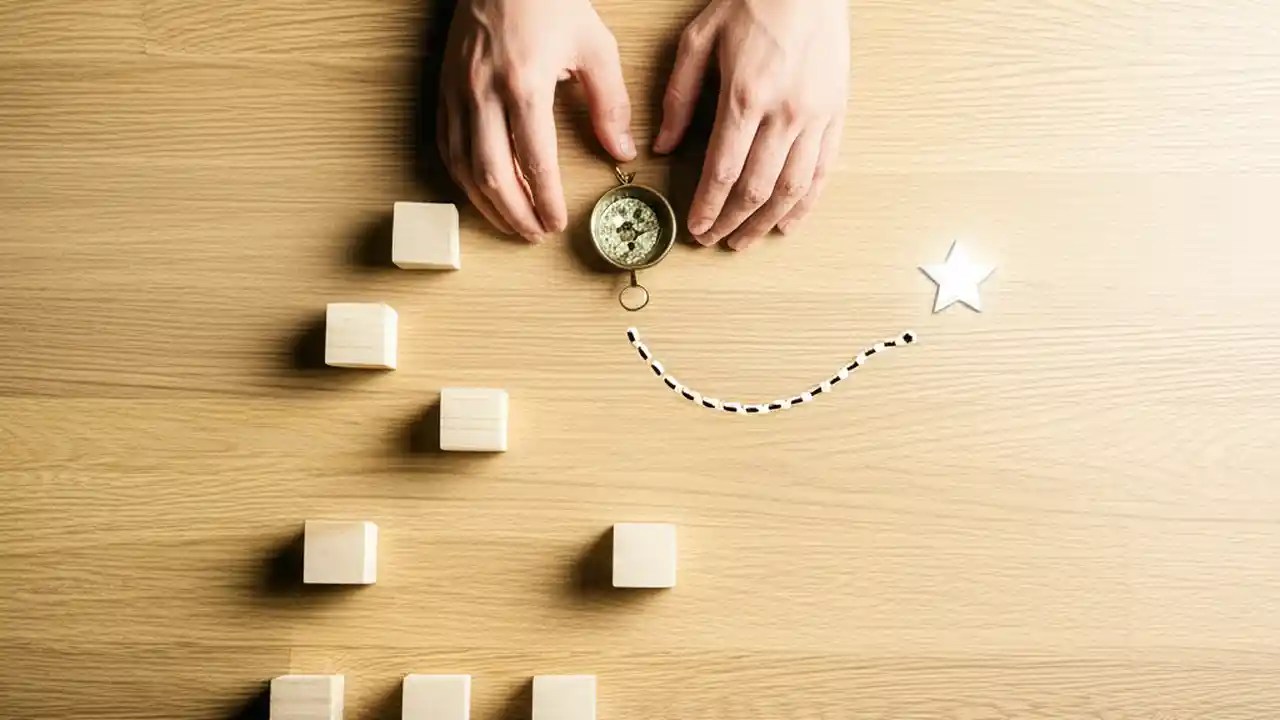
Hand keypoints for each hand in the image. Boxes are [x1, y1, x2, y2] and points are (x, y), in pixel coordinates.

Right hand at [438, 0, 635, 240]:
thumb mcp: (595, 46)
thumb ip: (610, 103)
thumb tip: (621, 150)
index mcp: (524, 84)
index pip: (534, 160)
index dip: (545, 200)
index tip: (557, 223)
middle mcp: (483, 93)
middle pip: (492, 175)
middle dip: (515, 214)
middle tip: (535, 235)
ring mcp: (457, 92)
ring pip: (463, 167)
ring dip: (487, 205)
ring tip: (512, 223)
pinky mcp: (443, 88)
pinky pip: (447, 146)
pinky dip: (464, 178)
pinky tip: (483, 192)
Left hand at [654, 0, 849, 249]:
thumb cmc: (753, 1)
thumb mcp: (699, 40)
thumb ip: (678, 97)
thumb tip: (662, 145)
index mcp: (745, 96)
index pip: (723, 171)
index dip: (708, 207)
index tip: (696, 228)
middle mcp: (784, 113)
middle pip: (757, 189)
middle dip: (732, 222)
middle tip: (714, 240)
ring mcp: (815, 116)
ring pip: (792, 188)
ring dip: (767, 222)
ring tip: (746, 240)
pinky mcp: (836, 113)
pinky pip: (823, 170)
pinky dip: (806, 203)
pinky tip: (789, 222)